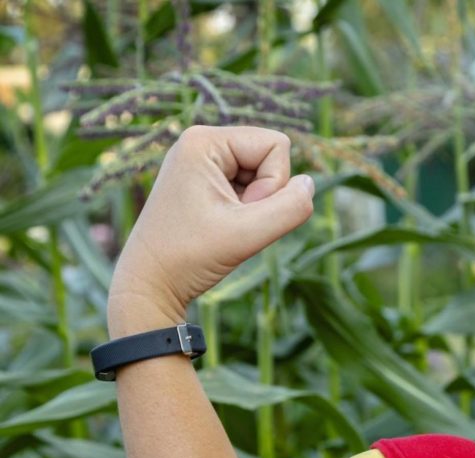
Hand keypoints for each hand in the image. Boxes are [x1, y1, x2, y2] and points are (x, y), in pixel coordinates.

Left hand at [108, 125, 314, 332]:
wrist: (150, 283)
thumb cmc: (190, 257)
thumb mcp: (248, 234)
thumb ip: (291, 208)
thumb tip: (310, 184)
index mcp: (204, 140)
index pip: (276, 145)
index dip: (273, 184)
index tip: (241, 212)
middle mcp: (200, 142)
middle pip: (270, 156)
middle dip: (264, 194)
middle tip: (232, 222)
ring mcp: (200, 161)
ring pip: (262, 173)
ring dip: (256, 205)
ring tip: (224, 226)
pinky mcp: (203, 181)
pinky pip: (247, 185)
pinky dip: (246, 210)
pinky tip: (222, 227)